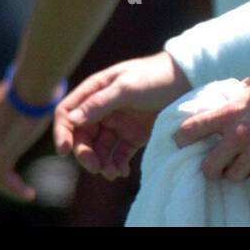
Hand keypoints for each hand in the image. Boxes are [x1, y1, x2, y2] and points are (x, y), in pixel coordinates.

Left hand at [0, 75, 61, 201]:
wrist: (30, 88)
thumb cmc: (36, 85)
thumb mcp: (27, 94)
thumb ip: (25, 102)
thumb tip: (38, 96)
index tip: (11, 162)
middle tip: (16, 184)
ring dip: (8, 186)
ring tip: (26, 194)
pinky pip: (4, 180)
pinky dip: (16, 190)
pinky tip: (30, 194)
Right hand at [54, 52, 190, 180]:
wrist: (187, 80)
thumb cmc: (155, 76)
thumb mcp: (128, 87)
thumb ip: (100, 102)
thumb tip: (72, 120)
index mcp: (95, 91)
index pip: (67, 113)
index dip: (62, 132)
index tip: (65, 151)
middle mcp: (102, 108)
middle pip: (82, 136)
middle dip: (85, 154)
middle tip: (95, 167)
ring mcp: (118, 122)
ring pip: (99, 149)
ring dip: (101, 163)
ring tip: (112, 173)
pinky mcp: (133, 135)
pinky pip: (117, 154)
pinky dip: (116, 165)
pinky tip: (122, 172)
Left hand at [174, 65, 249, 193]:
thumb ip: (232, 102)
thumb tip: (216, 110)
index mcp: (231, 111)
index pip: (189, 131)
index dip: (182, 140)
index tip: (185, 143)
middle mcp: (240, 134)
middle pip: (208, 168)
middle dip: (212, 167)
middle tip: (220, 162)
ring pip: (232, 178)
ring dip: (239, 173)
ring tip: (248, 163)